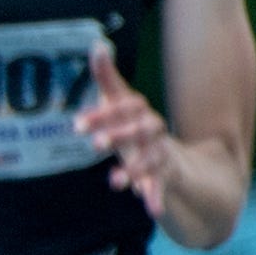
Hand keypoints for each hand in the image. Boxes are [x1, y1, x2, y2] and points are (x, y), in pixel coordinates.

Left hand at [74, 47, 173, 215]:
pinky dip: (157, 197)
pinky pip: (165, 186)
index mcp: (140, 113)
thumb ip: (107, 78)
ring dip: (136, 169)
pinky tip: (152, 211)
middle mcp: (155, 131)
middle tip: (94, 144)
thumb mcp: (119, 107)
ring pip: (154, 159)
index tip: (75, 124)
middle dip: (119, 135)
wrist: (180, 160)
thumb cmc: (136, 129)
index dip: (102, 114)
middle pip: (143, 130)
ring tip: (115, 182)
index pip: (126, 107)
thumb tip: (97, 43)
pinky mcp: (169, 176)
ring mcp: (164, 154)